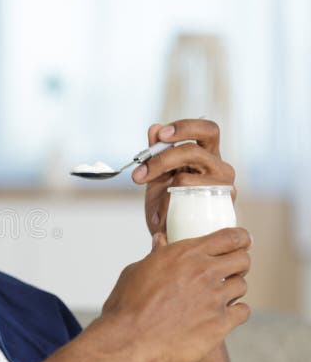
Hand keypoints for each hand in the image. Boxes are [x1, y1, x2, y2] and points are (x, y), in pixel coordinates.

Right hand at [98, 227, 250, 361]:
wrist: (128, 340)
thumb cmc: (126, 306)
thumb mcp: (136, 271)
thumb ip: (155, 256)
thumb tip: (160, 242)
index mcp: (184, 254)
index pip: (230, 237)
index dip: (240, 239)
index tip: (241, 243)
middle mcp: (204, 272)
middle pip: (243, 259)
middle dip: (238, 264)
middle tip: (228, 272)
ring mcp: (215, 298)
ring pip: (242, 286)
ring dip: (232, 290)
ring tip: (215, 298)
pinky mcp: (220, 323)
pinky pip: (242, 311)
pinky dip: (234, 313)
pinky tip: (219, 316)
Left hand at [132, 120, 235, 235]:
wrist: (174, 233)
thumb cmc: (168, 201)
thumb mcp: (157, 174)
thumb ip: (156, 152)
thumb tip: (154, 128)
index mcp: (206, 152)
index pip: (206, 129)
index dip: (184, 127)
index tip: (160, 135)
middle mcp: (218, 167)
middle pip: (194, 150)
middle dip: (162, 160)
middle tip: (140, 174)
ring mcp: (221, 188)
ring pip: (185, 179)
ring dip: (159, 190)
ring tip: (150, 203)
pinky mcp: (218, 210)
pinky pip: (184, 205)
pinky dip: (167, 209)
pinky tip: (159, 216)